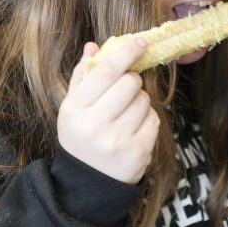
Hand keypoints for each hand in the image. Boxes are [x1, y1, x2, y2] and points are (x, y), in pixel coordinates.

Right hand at [57, 39, 159, 184]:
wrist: (88, 183)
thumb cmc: (81, 136)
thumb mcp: (73, 107)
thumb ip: (82, 76)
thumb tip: (94, 46)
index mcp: (74, 109)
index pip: (107, 71)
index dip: (127, 53)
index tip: (140, 42)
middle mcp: (94, 124)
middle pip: (130, 82)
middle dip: (132, 81)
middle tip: (125, 91)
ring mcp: (117, 140)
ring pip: (145, 100)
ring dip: (140, 101)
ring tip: (126, 115)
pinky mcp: (137, 152)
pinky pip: (154, 119)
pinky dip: (148, 119)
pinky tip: (134, 129)